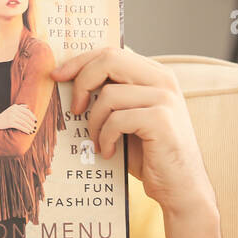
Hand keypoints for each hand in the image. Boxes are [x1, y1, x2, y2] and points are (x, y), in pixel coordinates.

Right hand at [0, 103, 37, 133]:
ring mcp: (11, 116)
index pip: (27, 111)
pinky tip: (28, 132)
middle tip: (34, 127)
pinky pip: (20, 127)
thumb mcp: (11, 109)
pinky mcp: (10, 122)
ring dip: (29, 127)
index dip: (32, 117)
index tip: (35, 121)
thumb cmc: (5, 116)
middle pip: (26, 117)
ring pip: (24, 122)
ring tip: (32, 130)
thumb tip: (27, 106)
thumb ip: (19, 107)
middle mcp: (13, 111)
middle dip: (31, 123)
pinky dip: (25, 130)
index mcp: (15, 107)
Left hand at [51, 45, 214, 212]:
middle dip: (82, 82)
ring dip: (95, 122)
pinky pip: (116, 120)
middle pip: (109, 60)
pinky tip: (109, 151)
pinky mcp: (162, 120)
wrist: (179, 185)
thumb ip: (112, 93)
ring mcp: (165, 99)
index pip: (112, 52)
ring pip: (109, 94)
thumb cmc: (147, 151)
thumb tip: (70, 77)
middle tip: (75, 109)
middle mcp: (163, 80)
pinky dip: (105, 138)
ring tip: (99, 141)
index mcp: (154, 74)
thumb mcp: (127, 115)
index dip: (80, 60)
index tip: (58, 75)